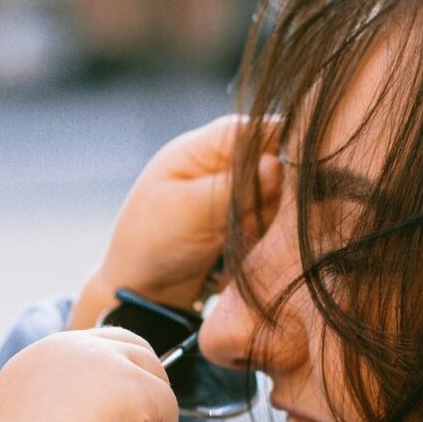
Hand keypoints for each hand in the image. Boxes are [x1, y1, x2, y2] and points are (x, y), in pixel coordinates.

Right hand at [0, 327, 178, 421]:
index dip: (117, 377)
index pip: (100, 344)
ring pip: (155, 378)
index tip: (116, 408)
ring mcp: (108, 363)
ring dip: (149, 415)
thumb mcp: (29, 414)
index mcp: (45, 352)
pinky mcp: (136, 387)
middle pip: (135, 349)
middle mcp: (76, 346)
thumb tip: (98, 400)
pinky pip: (169, 409)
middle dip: (144, 387)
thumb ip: (59, 393)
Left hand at [69, 115, 281, 328]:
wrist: (142, 291)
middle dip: (269, 197)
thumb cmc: (153, 243)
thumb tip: (276, 163)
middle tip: (244, 223)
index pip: (260, 129)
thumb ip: (237, 187)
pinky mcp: (242, 221)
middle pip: (276, 164)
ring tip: (232, 241)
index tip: (278, 185)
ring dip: (263, 223)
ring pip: (277, 199)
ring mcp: (234, 194)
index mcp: (203, 147)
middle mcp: (223, 165)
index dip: (280, 151)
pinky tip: (235, 252)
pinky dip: (260, 239)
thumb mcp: (191, 211)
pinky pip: (271, 224)